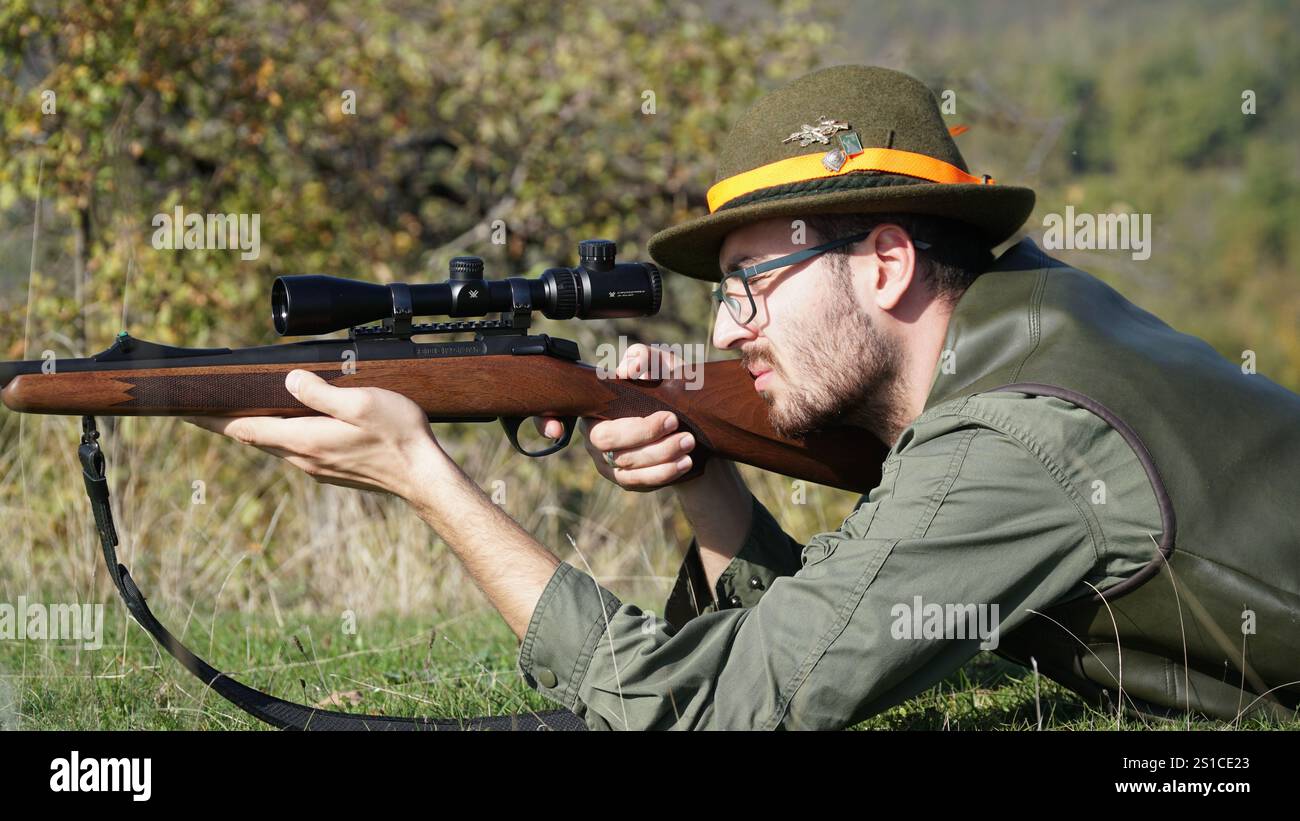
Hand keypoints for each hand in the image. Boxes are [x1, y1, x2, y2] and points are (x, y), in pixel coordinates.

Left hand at [184, 369, 445, 500]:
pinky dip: (279, 434)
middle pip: (253, 437)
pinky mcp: (330, 469)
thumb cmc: (398, 437)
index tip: (184, 410)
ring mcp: (316, 466)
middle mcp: (304, 457)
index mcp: (304, 439)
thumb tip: (289, 380)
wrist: (422, 477)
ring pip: (274, 443)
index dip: (211, 418)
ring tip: (239, 410)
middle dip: (226, 421)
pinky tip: (288, 423)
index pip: (244, 428)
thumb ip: (321, 392)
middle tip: (201, 405)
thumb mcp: (361, 403)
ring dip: (254, 427)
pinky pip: (294, 448)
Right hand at [534, 343, 696, 490]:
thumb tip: (629, 369)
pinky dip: (664, 473)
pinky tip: (684, 461)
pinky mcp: (625, 480)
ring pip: (625, 464)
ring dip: (660, 454)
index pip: (554, 412)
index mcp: (593, 405)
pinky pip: (639, 482)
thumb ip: (644, 357)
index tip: (556, 430)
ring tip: (687, 441)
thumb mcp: (662, 365)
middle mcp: (594, 434)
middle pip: (604, 439)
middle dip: (640, 432)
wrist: (693, 424)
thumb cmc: (669, 388)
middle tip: (672, 420)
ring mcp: (607, 461)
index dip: (545, 423)